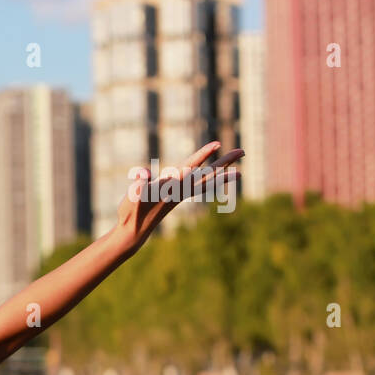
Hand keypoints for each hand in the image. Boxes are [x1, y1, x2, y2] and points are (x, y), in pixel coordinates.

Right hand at [115, 141, 242, 249]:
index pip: (190, 167)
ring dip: (221, 173)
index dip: (202, 155)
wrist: (134, 231)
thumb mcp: (132, 196)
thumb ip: (138, 184)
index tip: (217, 144)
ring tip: (239, 170)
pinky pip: (199, 187)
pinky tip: (213, 178)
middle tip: (243, 151)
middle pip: (207, 174)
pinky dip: (210, 181)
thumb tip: (143, 173)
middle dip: (224, 163)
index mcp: (170, 186)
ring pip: (205, 181)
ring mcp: (179, 193)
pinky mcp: (176, 197)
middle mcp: (179, 189)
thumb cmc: (131, 212)